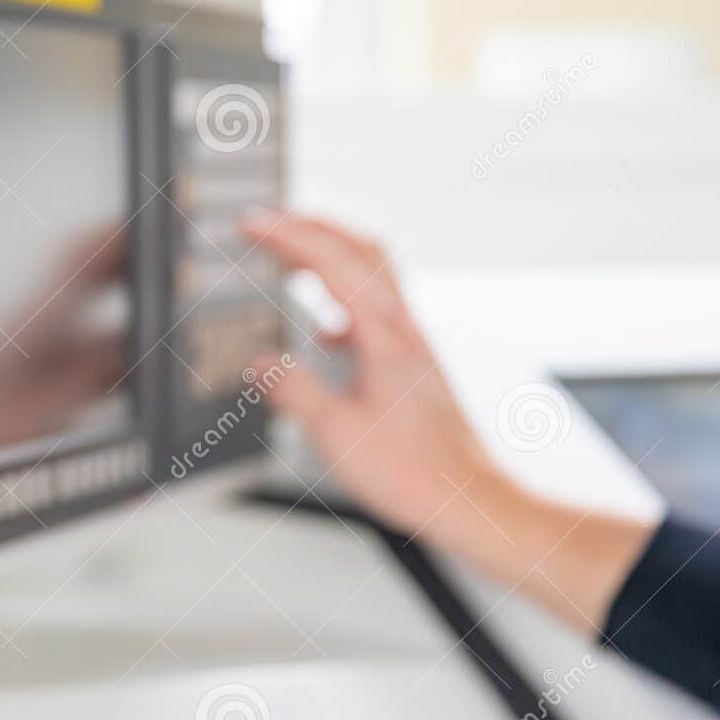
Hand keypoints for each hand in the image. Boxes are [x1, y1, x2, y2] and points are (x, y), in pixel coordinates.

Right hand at [240, 209, 656, 633]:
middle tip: (273, 221)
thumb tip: (260, 365)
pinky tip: (327, 334)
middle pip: (360, 249)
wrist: (467, 498)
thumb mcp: (334, 431)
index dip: (286, 235)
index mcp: (382, 334)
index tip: (252, 222)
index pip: (330, 261)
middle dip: (313, 227)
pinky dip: (345, 304)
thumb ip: (292, 390)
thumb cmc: (415, 472)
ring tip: (293, 260)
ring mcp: (414, 344)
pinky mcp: (416, 364)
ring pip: (373, 276)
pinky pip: (378, 312)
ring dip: (331, 257)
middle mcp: (404, 329)